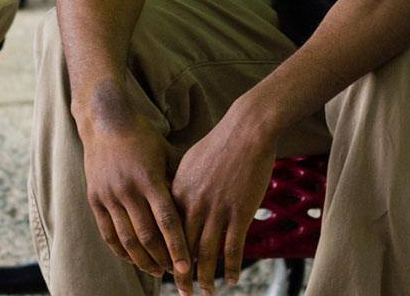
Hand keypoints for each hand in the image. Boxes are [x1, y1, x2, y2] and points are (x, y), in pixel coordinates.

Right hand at [79, 83, 188, 279]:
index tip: (187, 267)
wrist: (104, 120)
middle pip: (147, 235)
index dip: (177, 246)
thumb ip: (179, 180)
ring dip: (143, 260)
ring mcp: (109, 194)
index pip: (166, 220)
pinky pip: (107, 232)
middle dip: (163, 259)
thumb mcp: (166, 153)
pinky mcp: (95, 198)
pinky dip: (120, 251)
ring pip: (127, 238)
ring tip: (157, 271)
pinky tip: (133, 259)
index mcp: (149, 178)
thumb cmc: (142, 136)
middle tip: (176, 274)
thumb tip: (202, 206)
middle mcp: (127, 189)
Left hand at [168, 110, 275, 295]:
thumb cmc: (220, 143)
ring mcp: (216, 209)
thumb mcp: (190, 162)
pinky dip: (231, 267)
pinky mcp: (239, 212)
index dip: (165, 252)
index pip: (166, 230)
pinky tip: (231, 280)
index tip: (163, 268)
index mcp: (177, 191)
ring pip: (206, 252)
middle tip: (181, 290)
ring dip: (205, 277)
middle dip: (180, 272)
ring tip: (205, 292)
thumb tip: (177, 203)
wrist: (246, 129)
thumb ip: (182, 186)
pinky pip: (232, 247)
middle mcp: (192, 203)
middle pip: (182, 246)